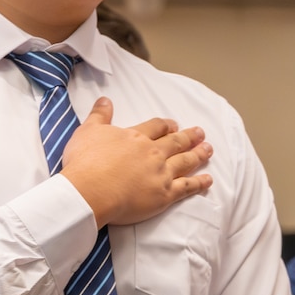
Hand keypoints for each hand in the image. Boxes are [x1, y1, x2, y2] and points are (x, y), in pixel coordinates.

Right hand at [58, 97, 212, 226]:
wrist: (90, 191)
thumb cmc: (85, 162)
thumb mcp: (88, 131)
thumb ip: (99, 115)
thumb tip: (105, 100)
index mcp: (135, 137)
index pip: (156, 127)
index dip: (166, 125)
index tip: (173, 124)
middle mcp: (152, 153)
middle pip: (175, 142)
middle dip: (188, 136)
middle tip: (200, 133)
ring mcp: (161, 173)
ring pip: (185, 161)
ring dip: (198, 154)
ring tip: (208, 149)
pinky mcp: (164, 195)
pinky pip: (186, 187)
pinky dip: (199, 183)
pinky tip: (208, 180)